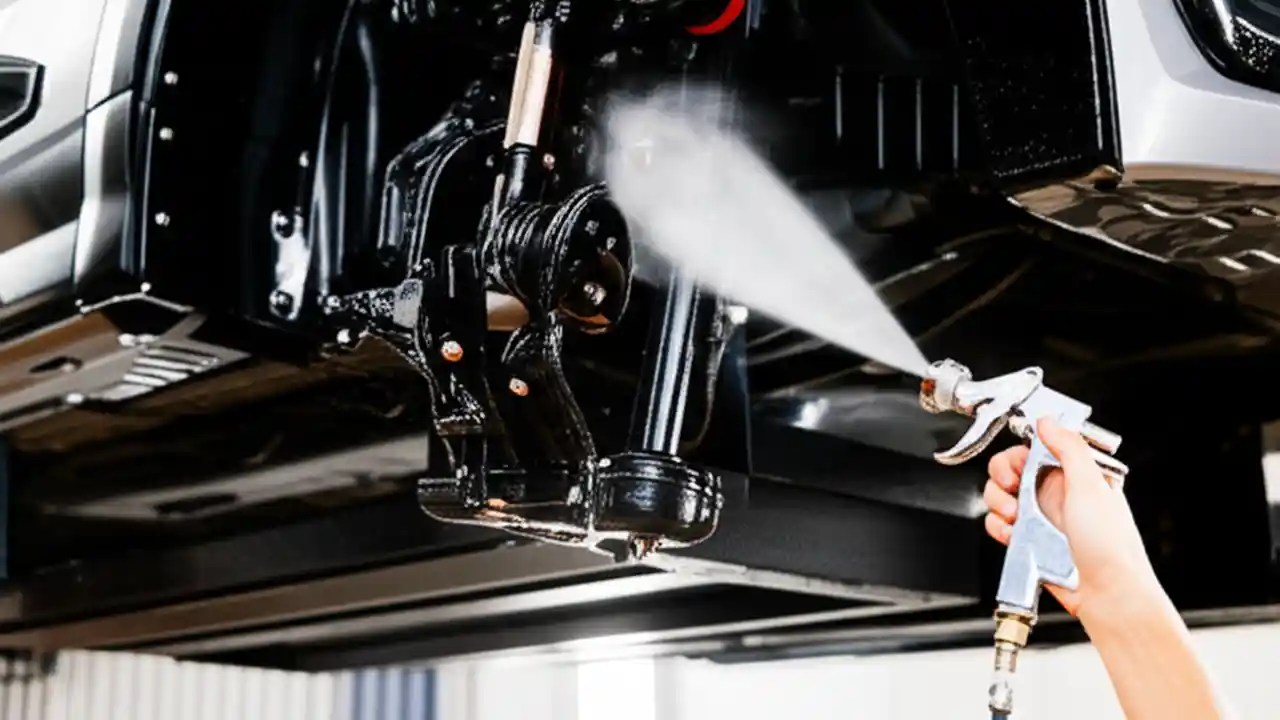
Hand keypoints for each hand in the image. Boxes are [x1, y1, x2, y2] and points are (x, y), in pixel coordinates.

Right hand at [983, 417, 1159, 621]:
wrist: (1108, 593)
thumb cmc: (1111, 545)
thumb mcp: (1091, 485)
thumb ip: (1068, 447)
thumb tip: (1048, 422)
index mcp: (1076, 474)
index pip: (1036, 448)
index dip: (1019, 451)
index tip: (1017, 462)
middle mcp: (1056, 493)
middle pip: (1011, 469)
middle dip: (1002, 476)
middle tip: (1010, 486)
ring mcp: (1041, 517)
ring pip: (1000, 496)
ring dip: (998, 503)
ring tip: (1016, 516)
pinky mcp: (1029, 540)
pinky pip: (999, 525)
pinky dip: (998, 528)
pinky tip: (1013, 534)